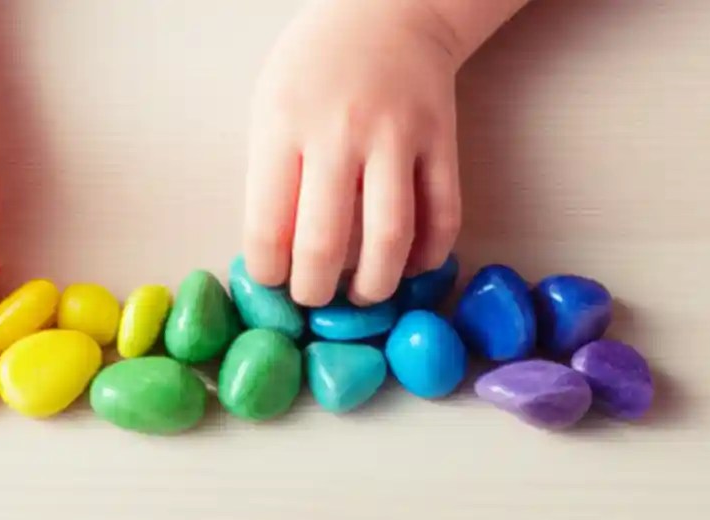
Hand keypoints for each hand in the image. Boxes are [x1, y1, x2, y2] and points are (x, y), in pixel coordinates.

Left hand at [243, 0, 463, 306]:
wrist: (388, 9)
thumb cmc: (314, 66)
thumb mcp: (269, 107)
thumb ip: (270, 176)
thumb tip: (275, 256)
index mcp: (282, 128)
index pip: (267, 227)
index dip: (267, 272)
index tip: (272, 281)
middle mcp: (338, 135)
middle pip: (325, 243)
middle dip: (315, 291)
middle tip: (314, 301)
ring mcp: (395, 138)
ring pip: (390, 237)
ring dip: (375, 285)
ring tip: (363, 296)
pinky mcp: (440, 140)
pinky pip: (442, 213)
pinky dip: (430, 254)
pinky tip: (412, 266)